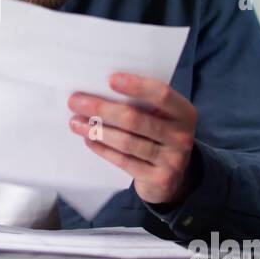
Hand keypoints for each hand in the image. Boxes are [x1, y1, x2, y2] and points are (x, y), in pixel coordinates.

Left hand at [67, 72, 198, 204]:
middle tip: (75, 101)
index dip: (136, 86)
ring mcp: (172, 160)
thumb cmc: (160, 135)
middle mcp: (181, 136)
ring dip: (97, 130)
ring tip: (75, 122)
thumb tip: (102, 88)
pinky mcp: (158, 179)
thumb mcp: (162, 117)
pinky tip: (89, 140)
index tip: (110, 79)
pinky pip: (124, 161)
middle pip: (135, 119)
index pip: (161, 94)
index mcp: (184, 113)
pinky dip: (103, 149)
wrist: (174, 177)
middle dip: (102, 109)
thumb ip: (143, 104)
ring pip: (126, 142)